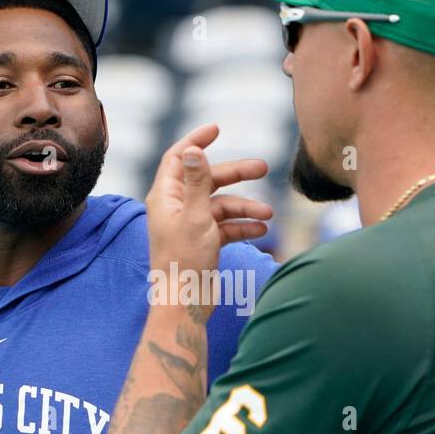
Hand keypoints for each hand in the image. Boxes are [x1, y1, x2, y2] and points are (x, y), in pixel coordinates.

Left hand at [145, 123, 271, 293]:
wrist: (185, 304)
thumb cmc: (184, 261)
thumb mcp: (195, 216)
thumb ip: (196, 182)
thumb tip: (193, 149)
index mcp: (166, 197)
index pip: (178, 158)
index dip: (196, 141)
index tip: (217, 129)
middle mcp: (176, 207)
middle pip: (207, 180)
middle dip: (235, 175)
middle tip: (263, 168)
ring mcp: (190, 225)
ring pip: (221, 205)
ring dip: (244, 207)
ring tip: (268, 214)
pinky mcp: (203, 242)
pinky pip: (225, 227)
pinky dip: (241, 226)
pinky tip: (261, 230)